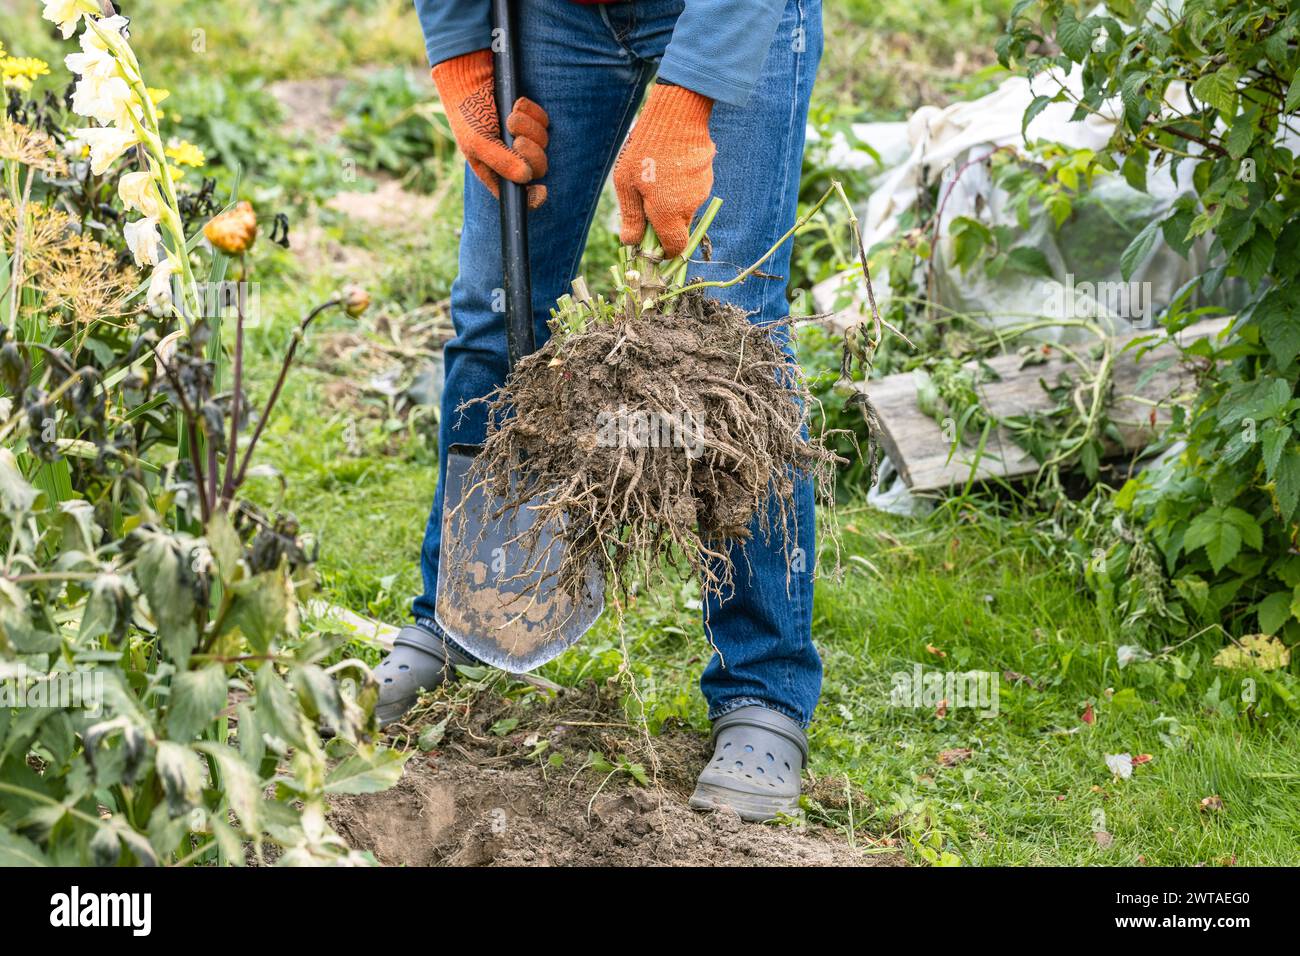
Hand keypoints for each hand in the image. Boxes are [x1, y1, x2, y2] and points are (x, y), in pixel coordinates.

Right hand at [432, 49, 548, 208]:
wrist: (469, 74)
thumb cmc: (466, 112)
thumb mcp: (476, 141)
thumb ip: (501, 162)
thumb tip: (526, 177)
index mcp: (495, 171)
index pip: (519, 194)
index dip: (532, 198)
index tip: (541, 191)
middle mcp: (511, 157)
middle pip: (537, 168)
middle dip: (531, 153)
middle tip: (516, 139)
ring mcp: (522, 137)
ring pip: (543, 143)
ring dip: (529, 129)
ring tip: (510, 116)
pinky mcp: (530, 117)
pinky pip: (544, 122)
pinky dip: (533, 113)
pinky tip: (517, 103)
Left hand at [613, 83, 714, 256]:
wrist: (678, 115)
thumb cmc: (645, 150)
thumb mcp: (627, 184)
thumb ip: (631, 217)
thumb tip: (631, 243)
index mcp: (669, 214)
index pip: (675, 248)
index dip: (663, 251)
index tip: (650, 244)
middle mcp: (690, 207)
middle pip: (678, 228)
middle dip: (664, 223)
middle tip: (644, 201)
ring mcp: (701, 191)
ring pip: (685, 208)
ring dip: (671, 202)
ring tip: (655, 177)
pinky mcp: (706, 176)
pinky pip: (691, 191)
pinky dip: (680, 187)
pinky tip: (668, 166)